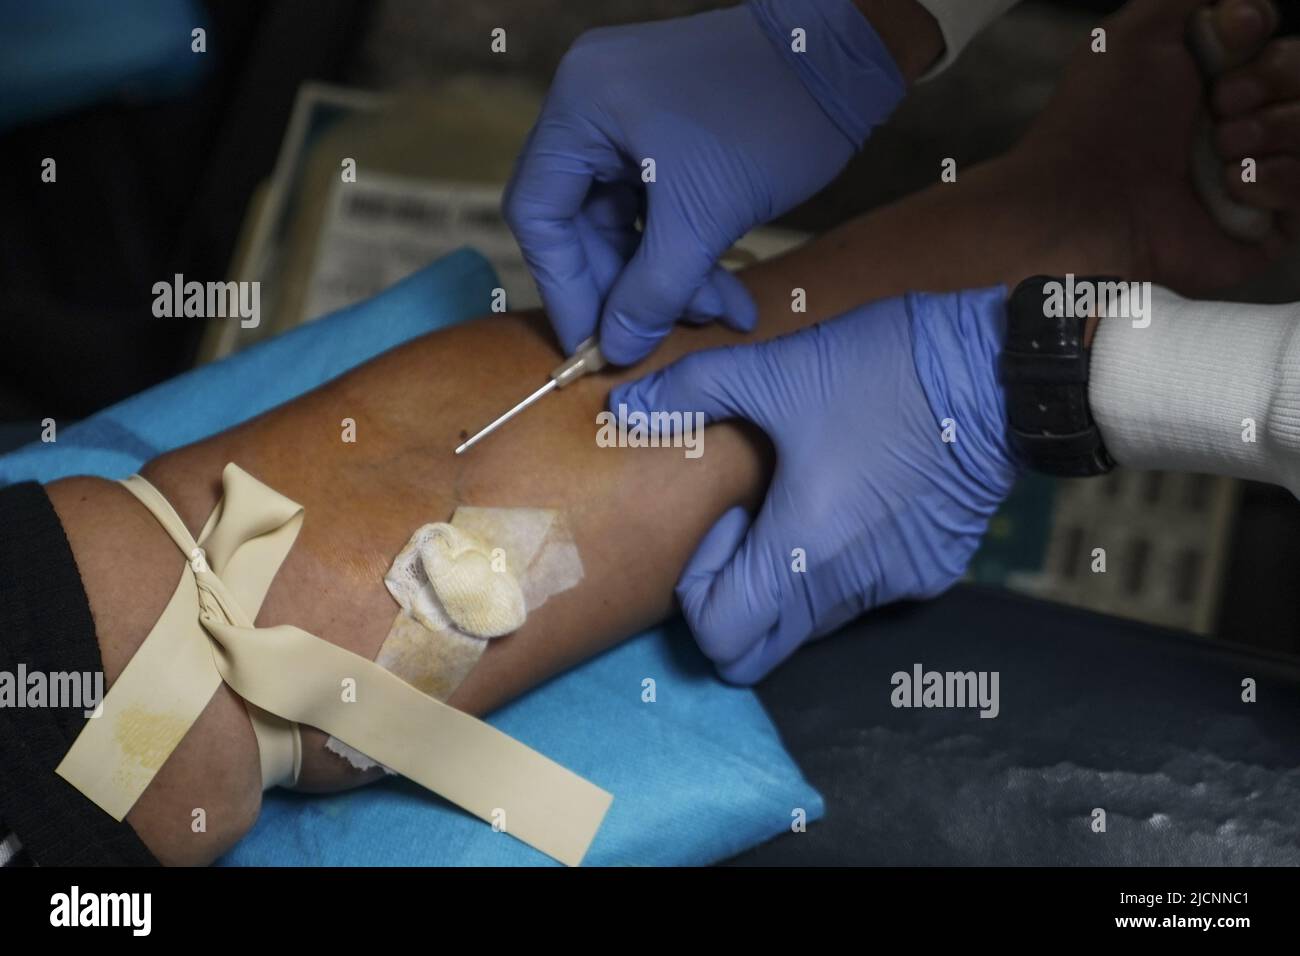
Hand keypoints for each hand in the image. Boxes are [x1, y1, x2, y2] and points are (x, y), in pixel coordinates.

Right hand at [503, 0, 907, 363]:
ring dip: (664, 277)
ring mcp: (628, 116)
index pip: (538, 213)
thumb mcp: (706, 217)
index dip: (563, 288)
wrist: (848, 57)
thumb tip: (615, 350)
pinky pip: (656, 206)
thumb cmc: (774, 113)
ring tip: (712, 313)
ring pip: (625, 223)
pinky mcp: (666, 131)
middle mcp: (591, 106)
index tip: (590, 345)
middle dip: (624, 287)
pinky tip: (720, 292)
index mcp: (581, 106)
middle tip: (650, 339)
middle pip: (580, 222)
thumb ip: (653, 292)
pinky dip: (684, 251)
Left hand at [611, 288, 1019, 682]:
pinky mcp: (933, 573)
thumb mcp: (778, 369)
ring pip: (812, 627)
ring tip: (800, 501)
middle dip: (735, 603)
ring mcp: (897, 586)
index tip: (724, 522)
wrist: (1000, 372)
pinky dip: (839, 570)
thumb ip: (691, 390)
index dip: (700, 591)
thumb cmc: (887, 370)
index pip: (721, 639)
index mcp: (804, 548)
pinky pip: (864, 598)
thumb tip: (627, 403)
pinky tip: (850, 500)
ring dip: (786, 583)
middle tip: (749, 526)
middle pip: (761, 652)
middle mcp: (850, 585)